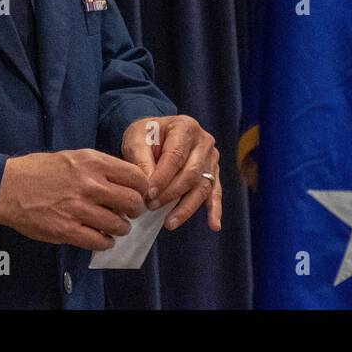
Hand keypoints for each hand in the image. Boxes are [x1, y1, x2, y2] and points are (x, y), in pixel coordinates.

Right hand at [0, 149, 149, 250]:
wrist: (8, 187)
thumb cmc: (39, 170)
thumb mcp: (73, 156)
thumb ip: (100, 167)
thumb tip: (125, 182)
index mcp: (92, 162)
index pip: (135, 176)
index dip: (142, 188)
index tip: (139, 193)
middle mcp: (89, 184)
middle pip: (132, 201)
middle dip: (135, 209)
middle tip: (130, 212)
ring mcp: (78, 208)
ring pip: (118, 224)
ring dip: (121, 228)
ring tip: (116, 227)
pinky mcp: (67, 230)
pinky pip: (99, 241)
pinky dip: (106, 242)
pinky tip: (102, 238)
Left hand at [121, 115, 221, 231]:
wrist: (156, 133)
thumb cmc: (146, 135)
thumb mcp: (136, 139)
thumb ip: (141, 161)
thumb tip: (149, 188)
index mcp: (185, 127)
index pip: (176, 156)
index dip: (162, 178)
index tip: (148, 194)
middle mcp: (203, 141)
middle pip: (191, 173)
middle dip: (171, 194)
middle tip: (151, 206)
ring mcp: (211, 157)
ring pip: (203, 187)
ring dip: (186, 207)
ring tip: (169, 223)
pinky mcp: (213, 172)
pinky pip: (215, 192)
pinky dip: (215, 209)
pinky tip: (214, 225)